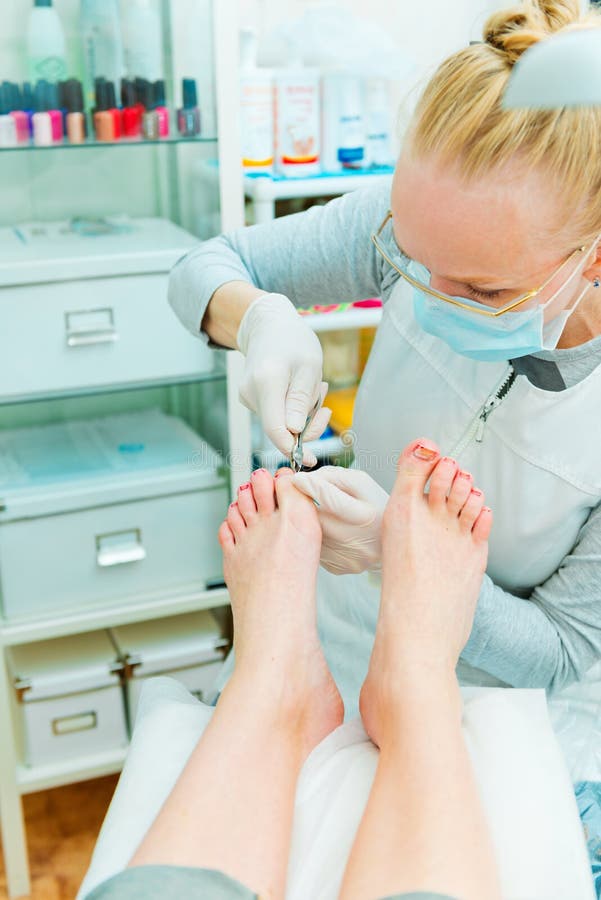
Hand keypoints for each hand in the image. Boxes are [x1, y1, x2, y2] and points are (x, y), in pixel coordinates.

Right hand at [237, 293, 330, 464]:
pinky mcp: (251, 400)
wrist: (268, 326)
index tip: (310, 459)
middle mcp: (251, 393)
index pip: (275, 429)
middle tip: (325, 405)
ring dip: (303, 413)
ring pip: (281, 423)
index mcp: (267, 382)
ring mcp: (248, 398)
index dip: (293, 448)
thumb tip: (294, 432)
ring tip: (313, 386)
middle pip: (281, 429)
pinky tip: (299, 387)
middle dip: (307, 424)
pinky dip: (294, 407)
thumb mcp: (310, 367)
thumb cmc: (294, 342)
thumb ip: (301, 400)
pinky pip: (277, 414)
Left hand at [293, 467, 388, 573]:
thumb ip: (333, 476)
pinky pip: (315, 547)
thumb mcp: (362, 484)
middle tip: (308, 496)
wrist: (392, 541)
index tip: (297, 479)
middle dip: (308, 504)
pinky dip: (316, 536)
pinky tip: (329, 531)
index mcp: (366, 516)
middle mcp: (358, 541)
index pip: (328, 498)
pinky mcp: (338, 568)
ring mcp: (347, 558)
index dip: (309, 485)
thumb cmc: (376, 507)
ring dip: (312, 521)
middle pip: (316, 517)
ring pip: (312, 533)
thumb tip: (305, 480)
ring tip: (324, 515)